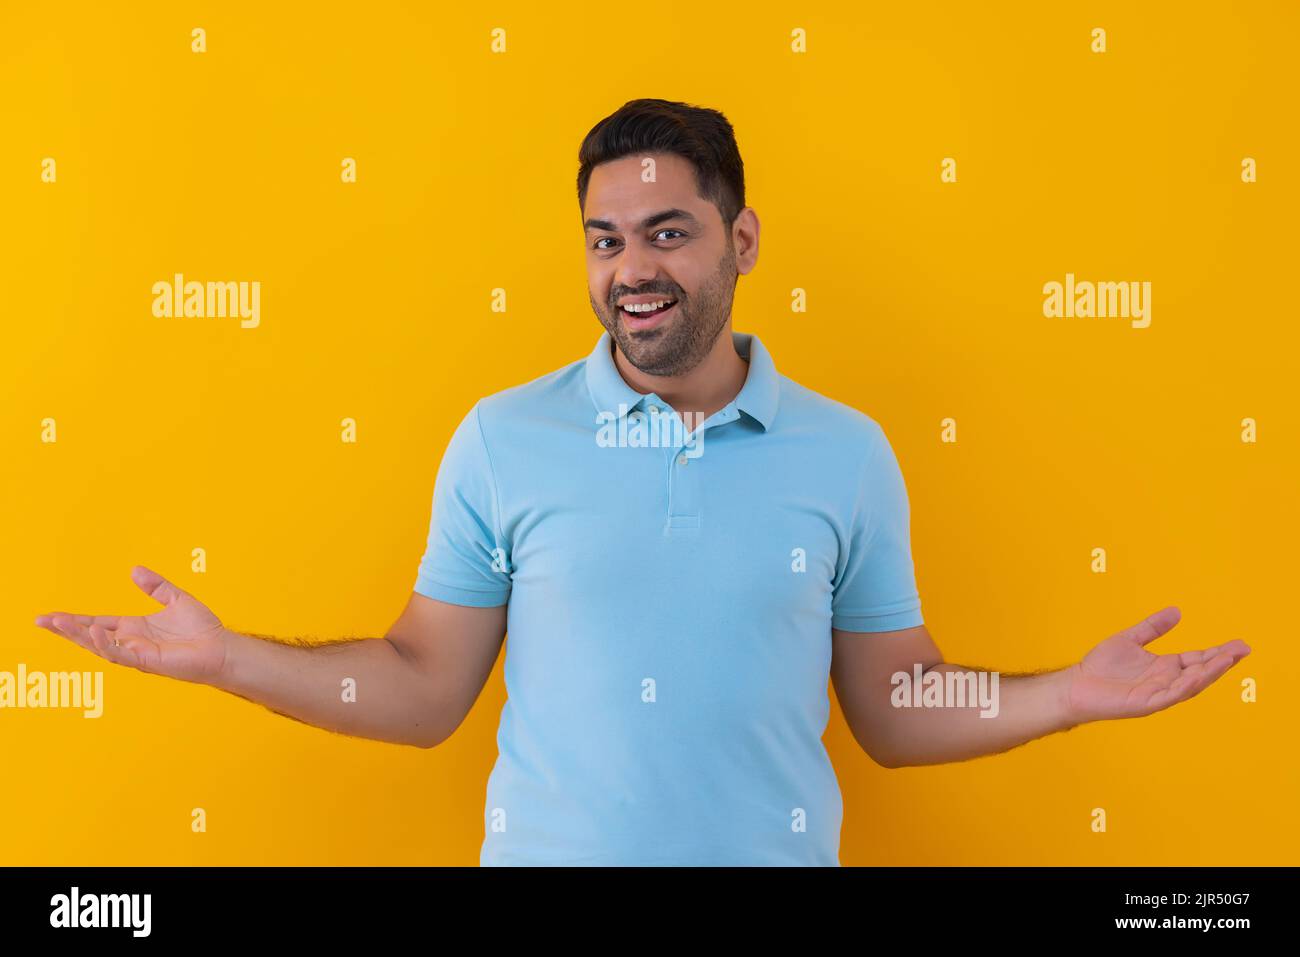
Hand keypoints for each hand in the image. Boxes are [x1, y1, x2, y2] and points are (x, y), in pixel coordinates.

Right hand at [35, 565, 229, 683]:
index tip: (50, 616)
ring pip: (99, 645)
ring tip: (58, 623)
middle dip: (65, 630)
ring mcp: (136, 652)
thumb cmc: (201, 629)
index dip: (74, 620)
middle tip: (40, 621)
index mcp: (134, 627)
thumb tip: (134, 570)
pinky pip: (120, 653)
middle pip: (90, 636)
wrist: (221, 647)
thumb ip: (155, 586)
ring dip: (77, 635)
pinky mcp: (146, 661)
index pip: (97, 622)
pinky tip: (93, 631)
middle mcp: (131, 641)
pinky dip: (105, 643)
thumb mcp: (175, 599)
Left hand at [1063, 606, 1250, 723]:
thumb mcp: (1130, 639)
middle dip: (1222, 662)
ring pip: (1190, 685)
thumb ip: (1153, 627)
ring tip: (1227, 660)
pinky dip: (1185, 686)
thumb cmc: (1101, 667)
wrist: (1076, 686)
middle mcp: (1165, 681)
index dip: (1218, 652)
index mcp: (1164, 667)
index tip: (1239, 644)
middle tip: (1243, 649)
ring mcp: (1158, 693)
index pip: (1197, 659)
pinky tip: (1196, 676)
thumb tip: (1177, 611)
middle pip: (1200, 671)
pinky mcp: (1146, 703)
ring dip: (1209, 673)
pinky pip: (1170, 695)